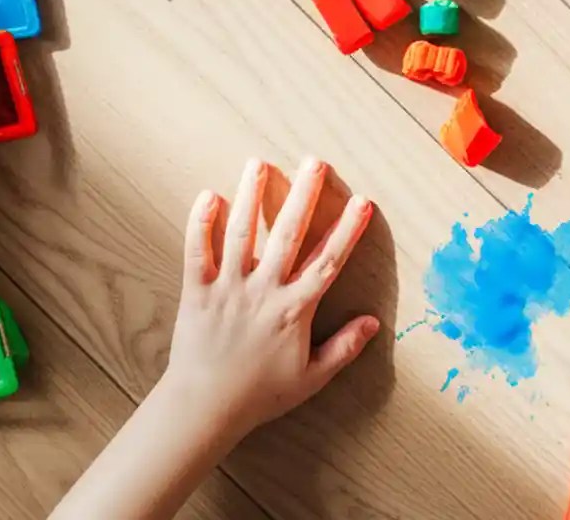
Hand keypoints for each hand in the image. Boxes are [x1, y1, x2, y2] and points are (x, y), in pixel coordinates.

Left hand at [165, 157, 378, 443]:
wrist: (205, 407)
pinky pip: (197, 251)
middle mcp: (263, 291)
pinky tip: (210, 195)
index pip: (328, 261)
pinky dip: (201, 222)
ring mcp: (228, 288)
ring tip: (260, 162)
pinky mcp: (197, 291)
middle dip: (304, 194)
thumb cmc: (261, 394)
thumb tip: (372, 323)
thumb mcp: (312, 377)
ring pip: (242, 232)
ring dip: (252, 195)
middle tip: (314, 161)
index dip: (347, 230)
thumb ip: (344, 348)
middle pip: (288, 234)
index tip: (363, 202)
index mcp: (295, 310)